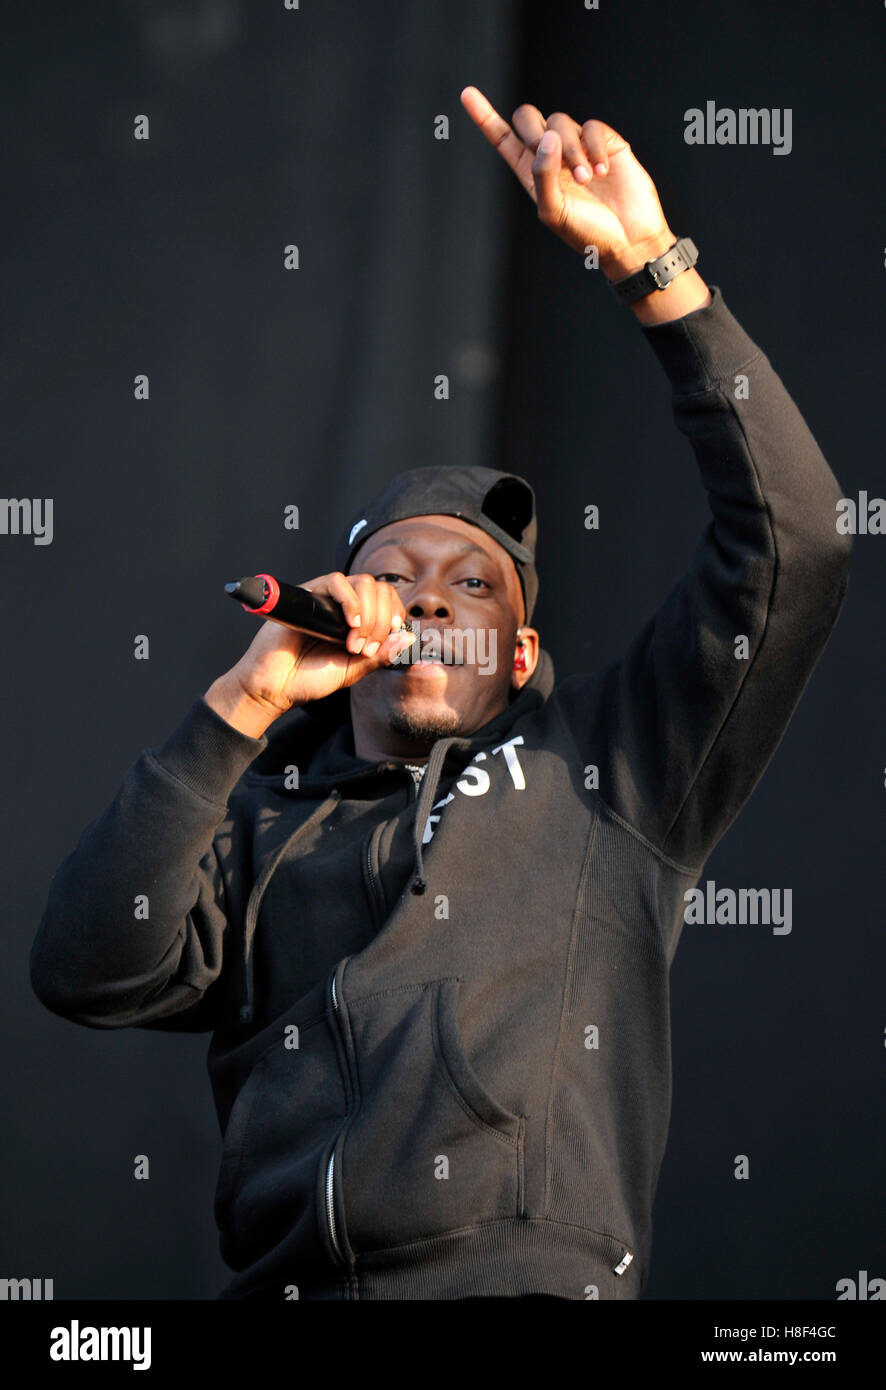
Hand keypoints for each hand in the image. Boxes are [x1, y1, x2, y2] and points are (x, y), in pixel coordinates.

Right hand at [205, 572, 416, 735]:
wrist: (274, 687)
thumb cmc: (307, 679)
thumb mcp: (352, 672)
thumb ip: (379, 656)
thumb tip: (409, 638)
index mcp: (357, 621)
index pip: (388, 600)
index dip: (396, 615)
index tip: (390, 640)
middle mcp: (343, 606)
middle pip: (379, 590)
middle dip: (382, 621)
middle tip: (366, 649)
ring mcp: (326, 599)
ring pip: (363, 583)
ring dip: (369, 614)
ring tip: (355, 643)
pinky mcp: (307, 595)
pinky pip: (336, 581)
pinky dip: (350, 601)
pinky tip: (350, 625)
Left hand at [460, 86, 675, 277]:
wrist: (628, 238)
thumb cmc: (587, 232)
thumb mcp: (554, 210)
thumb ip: (543, 174)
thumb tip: (547, 137)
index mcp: (533, 174)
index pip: (504, 140)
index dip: (485, 117)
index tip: (466, 94)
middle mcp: (553, 157)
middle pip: (529, 119)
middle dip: (533, 129)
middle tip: (551, 152)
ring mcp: (579, 147)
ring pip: (560, 123)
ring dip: (571, 151)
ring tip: (587, 179)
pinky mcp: (605, 142)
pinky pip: (591, 127)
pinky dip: (594, 148)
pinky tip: (602, 171)